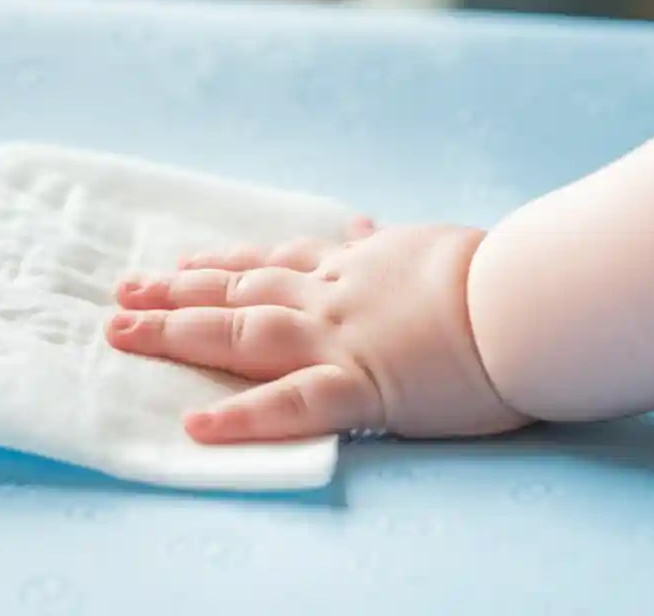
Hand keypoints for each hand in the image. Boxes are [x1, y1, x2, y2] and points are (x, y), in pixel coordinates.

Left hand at [105, 221, 532, 442]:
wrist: (532, 296)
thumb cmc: (498, 271)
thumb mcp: (429, 243)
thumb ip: (387, 243)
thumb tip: (362, 225)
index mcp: (352, 267)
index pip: (270, 260)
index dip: (218, 263)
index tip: (177, 265)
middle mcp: (330, 297)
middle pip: (236, 288)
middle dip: (174, 294)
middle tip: (121, 295)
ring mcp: (338, 338)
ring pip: (241, 330)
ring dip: (177, 333)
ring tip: (121, 335)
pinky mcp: (362, 385)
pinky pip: (292, 403)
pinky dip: (242, 417)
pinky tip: (196, 427)